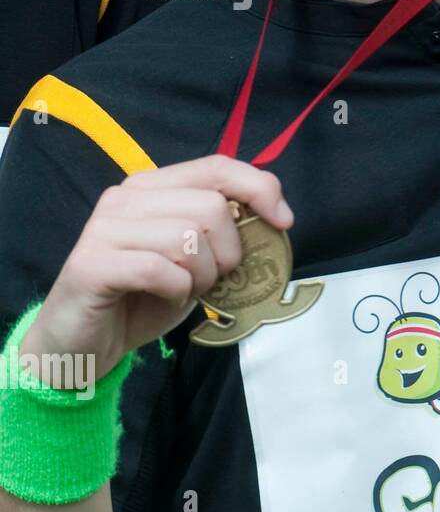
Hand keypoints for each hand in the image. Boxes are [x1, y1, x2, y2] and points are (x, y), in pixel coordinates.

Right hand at [20, 157, 292, 380]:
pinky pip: (160, 270)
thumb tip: (274, 217)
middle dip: (227, 252)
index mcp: (152, 187)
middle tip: (210, 278)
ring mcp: (104, 228)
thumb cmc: (145, 298)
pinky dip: (176, 291)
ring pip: (188, 239)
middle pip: (210, 207)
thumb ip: (222, 231)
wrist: (84, 344)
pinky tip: (164, 297)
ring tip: (183, 289)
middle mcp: (125, 198)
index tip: (284, 221)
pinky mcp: (91, 264)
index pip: (217, 167)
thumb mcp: (196, 259)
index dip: (259, 188)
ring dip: (201, 276)